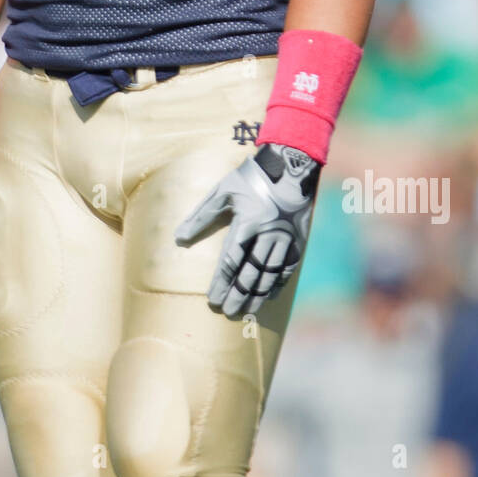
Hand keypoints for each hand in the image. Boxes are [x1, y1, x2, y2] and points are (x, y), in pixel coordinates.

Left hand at [175, 144, 317, 318]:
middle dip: (238, 294)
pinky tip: (268, 295)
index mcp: (248, 222)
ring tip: (247, 310)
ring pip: (270, 273)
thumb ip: (201, 216)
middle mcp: (268, 234)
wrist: (290, 165)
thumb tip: (178, 237)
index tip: (212, 299)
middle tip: (228, 311)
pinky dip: (278, 283)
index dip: (221, 282)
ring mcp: (286, 238)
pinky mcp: (298, 239)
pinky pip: (288, 267)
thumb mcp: (222, 191)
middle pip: (251, 272)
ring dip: (257, 294)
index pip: (231, 260)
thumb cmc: (250, 177)